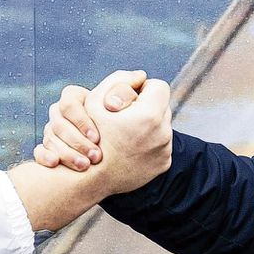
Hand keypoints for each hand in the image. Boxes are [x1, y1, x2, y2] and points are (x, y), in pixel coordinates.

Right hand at [2, 75, 169, 232]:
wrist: (91, 177)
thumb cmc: (89, 135)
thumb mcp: (95, 100)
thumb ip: (119, 80)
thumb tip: (140, 76)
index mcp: (150, 114)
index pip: (158, 87)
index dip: (141, 89)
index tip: (128, 99)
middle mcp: (164, 132)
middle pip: (161, 107)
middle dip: (145, 108)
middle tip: (124, 116)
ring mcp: (165, 150)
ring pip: (161, 126)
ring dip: (147, 126)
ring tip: (125, 133)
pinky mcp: (163, 164)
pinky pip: (160, 146)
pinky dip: (147, 144)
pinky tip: (129, 148)